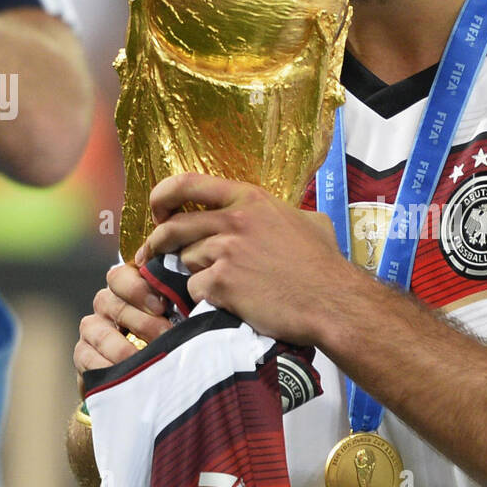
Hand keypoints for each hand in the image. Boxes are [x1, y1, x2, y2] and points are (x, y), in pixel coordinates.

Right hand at [73, 262, 170, 392]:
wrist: (148, 376)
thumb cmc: (169, 339)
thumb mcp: (177, 319)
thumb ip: (180, 307)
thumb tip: (198, 305)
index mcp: (127, 289)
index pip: (121, 276)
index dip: (138, 288)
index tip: (162, 305)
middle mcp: (106, 304)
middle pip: (111, 302)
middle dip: (142, 321)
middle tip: (165, 334)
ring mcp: (92, 328)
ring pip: (99, 330)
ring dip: (124, 347)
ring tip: (147, 358)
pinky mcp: (83, 353)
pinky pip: (87, 355)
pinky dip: (107, 365)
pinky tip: (126, 373)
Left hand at [135, 172, 348, 344]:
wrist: (332, 302)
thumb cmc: (325, 265)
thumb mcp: (309, 222)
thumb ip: (283, 213)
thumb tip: (277, 215)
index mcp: (250, 199)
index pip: (188, 183)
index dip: (162, 196)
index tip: (158, 211)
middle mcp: (233, 220)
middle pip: (174, 226)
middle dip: (158, 242)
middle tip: (154, 254)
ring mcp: (224, 252)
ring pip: (184, 260)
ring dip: (193, 274)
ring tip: (213, 285)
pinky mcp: (221, 283)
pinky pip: (194, 289)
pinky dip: (204, 298)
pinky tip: (224, 303)